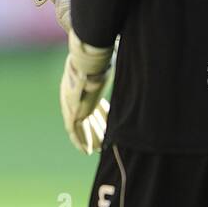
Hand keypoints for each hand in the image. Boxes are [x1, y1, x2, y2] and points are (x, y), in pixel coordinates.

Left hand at [60, 29, 113, 153]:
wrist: (89, 63)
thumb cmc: (102, 61)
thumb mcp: (111, 65)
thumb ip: (117, 68)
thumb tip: (135, 55)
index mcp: (81, 83)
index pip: (92, 101)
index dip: (100, 113)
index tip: (108, 120)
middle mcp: (73, 95)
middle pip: (86, 116)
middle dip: (94, 128)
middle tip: (102, 139)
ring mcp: (72, 104)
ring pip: (80, 126)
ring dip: (89, 137)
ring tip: (96, 149)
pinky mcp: (73, 113)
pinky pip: (76, 132)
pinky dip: (82, 141)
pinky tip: (88, 151)